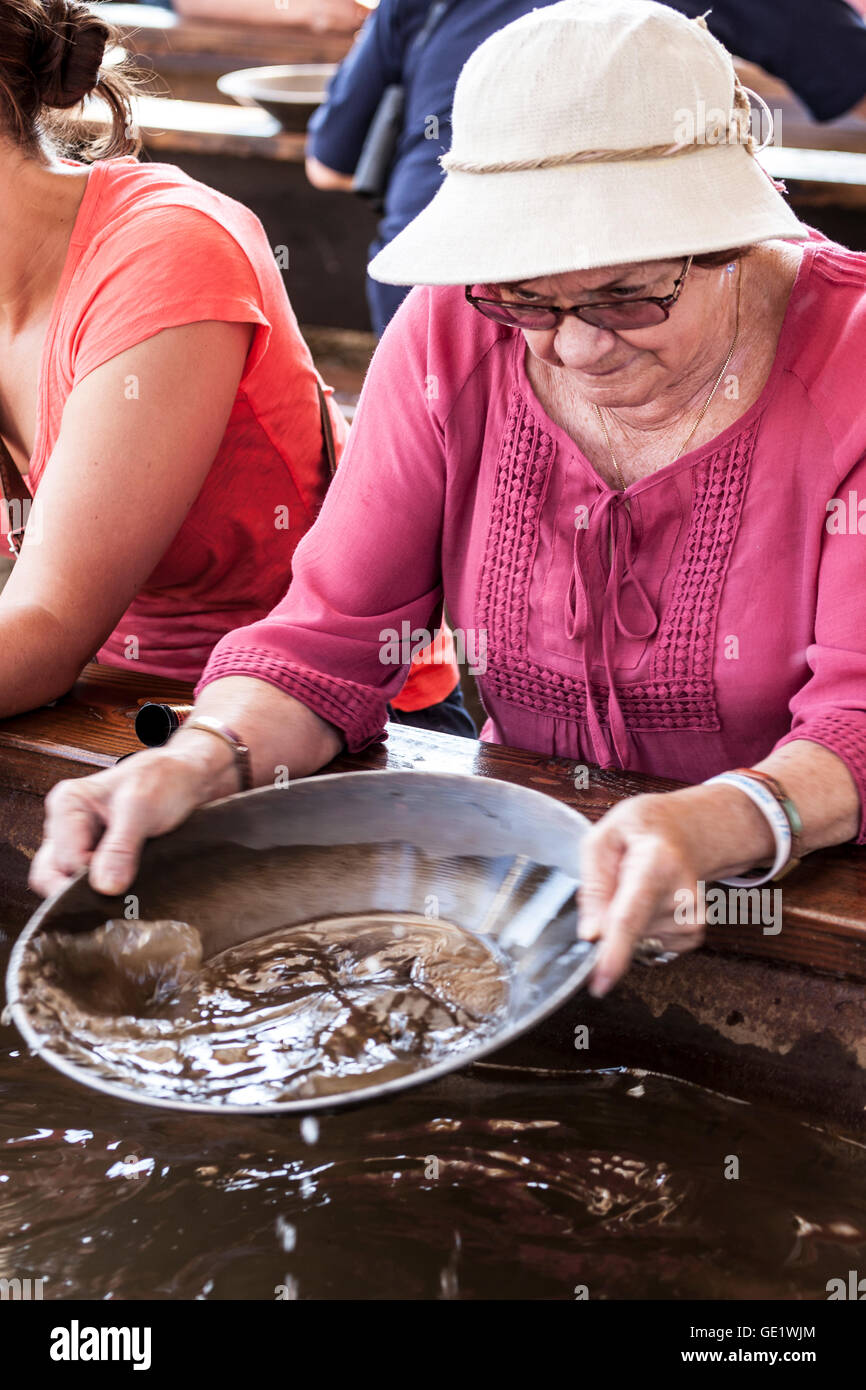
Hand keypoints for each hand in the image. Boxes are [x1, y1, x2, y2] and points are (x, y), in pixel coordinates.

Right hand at [29, 740, 236, 899]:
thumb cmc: (164, 781)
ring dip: (96, 891)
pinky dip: (106, 890)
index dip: (90, 877)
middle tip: (122, 890)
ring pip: (68, 883)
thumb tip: (104, 887)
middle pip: (54, 874)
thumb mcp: (142, 809)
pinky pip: (87, 883)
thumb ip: (120, 848)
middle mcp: (65, 824)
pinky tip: (129, 885)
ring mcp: (78, 842)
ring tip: (129, 883)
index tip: (120, 881)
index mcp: (67, 804)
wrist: (186, 779)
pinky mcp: (94, 855)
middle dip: (83, 890)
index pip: (62, 861)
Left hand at [577, 791, 715, 997]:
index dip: (613, 954)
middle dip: (606, 919)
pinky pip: (648, 946)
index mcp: (657, 864)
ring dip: (624, 922)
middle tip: (616, 881)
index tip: (600, 984)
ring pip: (635, 942)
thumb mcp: (603, 837)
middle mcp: (682, 896)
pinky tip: (649, 902)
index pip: (631, 917)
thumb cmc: (643, 830)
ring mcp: (692, 918)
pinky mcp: (693, 934)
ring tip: (637, 886)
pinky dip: (640, 930)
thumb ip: (593, 885)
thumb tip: (590, 935)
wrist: (687, 831)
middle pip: (628, 934)